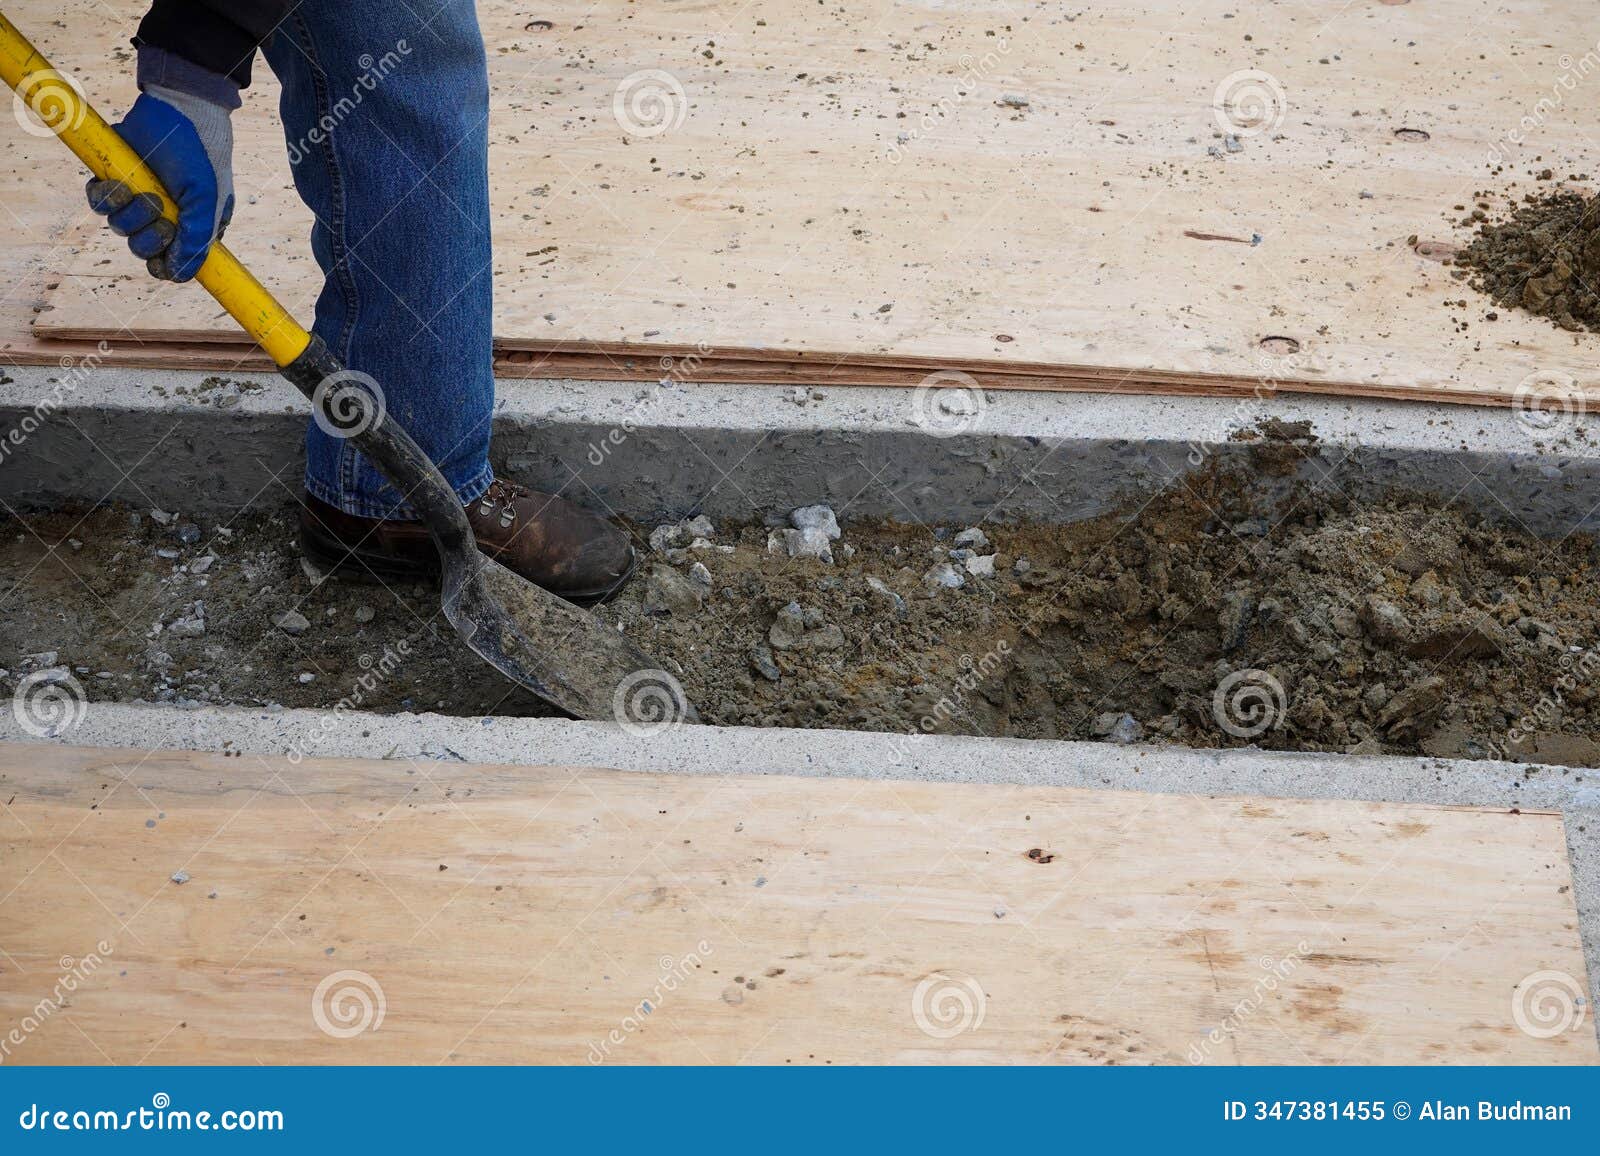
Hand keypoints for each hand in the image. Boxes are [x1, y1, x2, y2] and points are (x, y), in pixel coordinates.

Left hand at [85, 88, 233, 281]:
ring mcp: (136, 199)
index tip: (163, 261)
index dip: (165, 267)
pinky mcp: (114, 179)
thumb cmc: (202, 156)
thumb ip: (198, 239)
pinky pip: (98, 203)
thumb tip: (180, 274)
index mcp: (190, 227)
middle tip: (163, 216)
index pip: (172, 264)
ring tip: (146, 193)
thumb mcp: (209, 200)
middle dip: (149, 239)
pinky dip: (107, 197)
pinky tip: (121, 182)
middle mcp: (162, 217)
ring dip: (130, 216)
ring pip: (120, 229)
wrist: (179, 110)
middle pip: (143, 251)